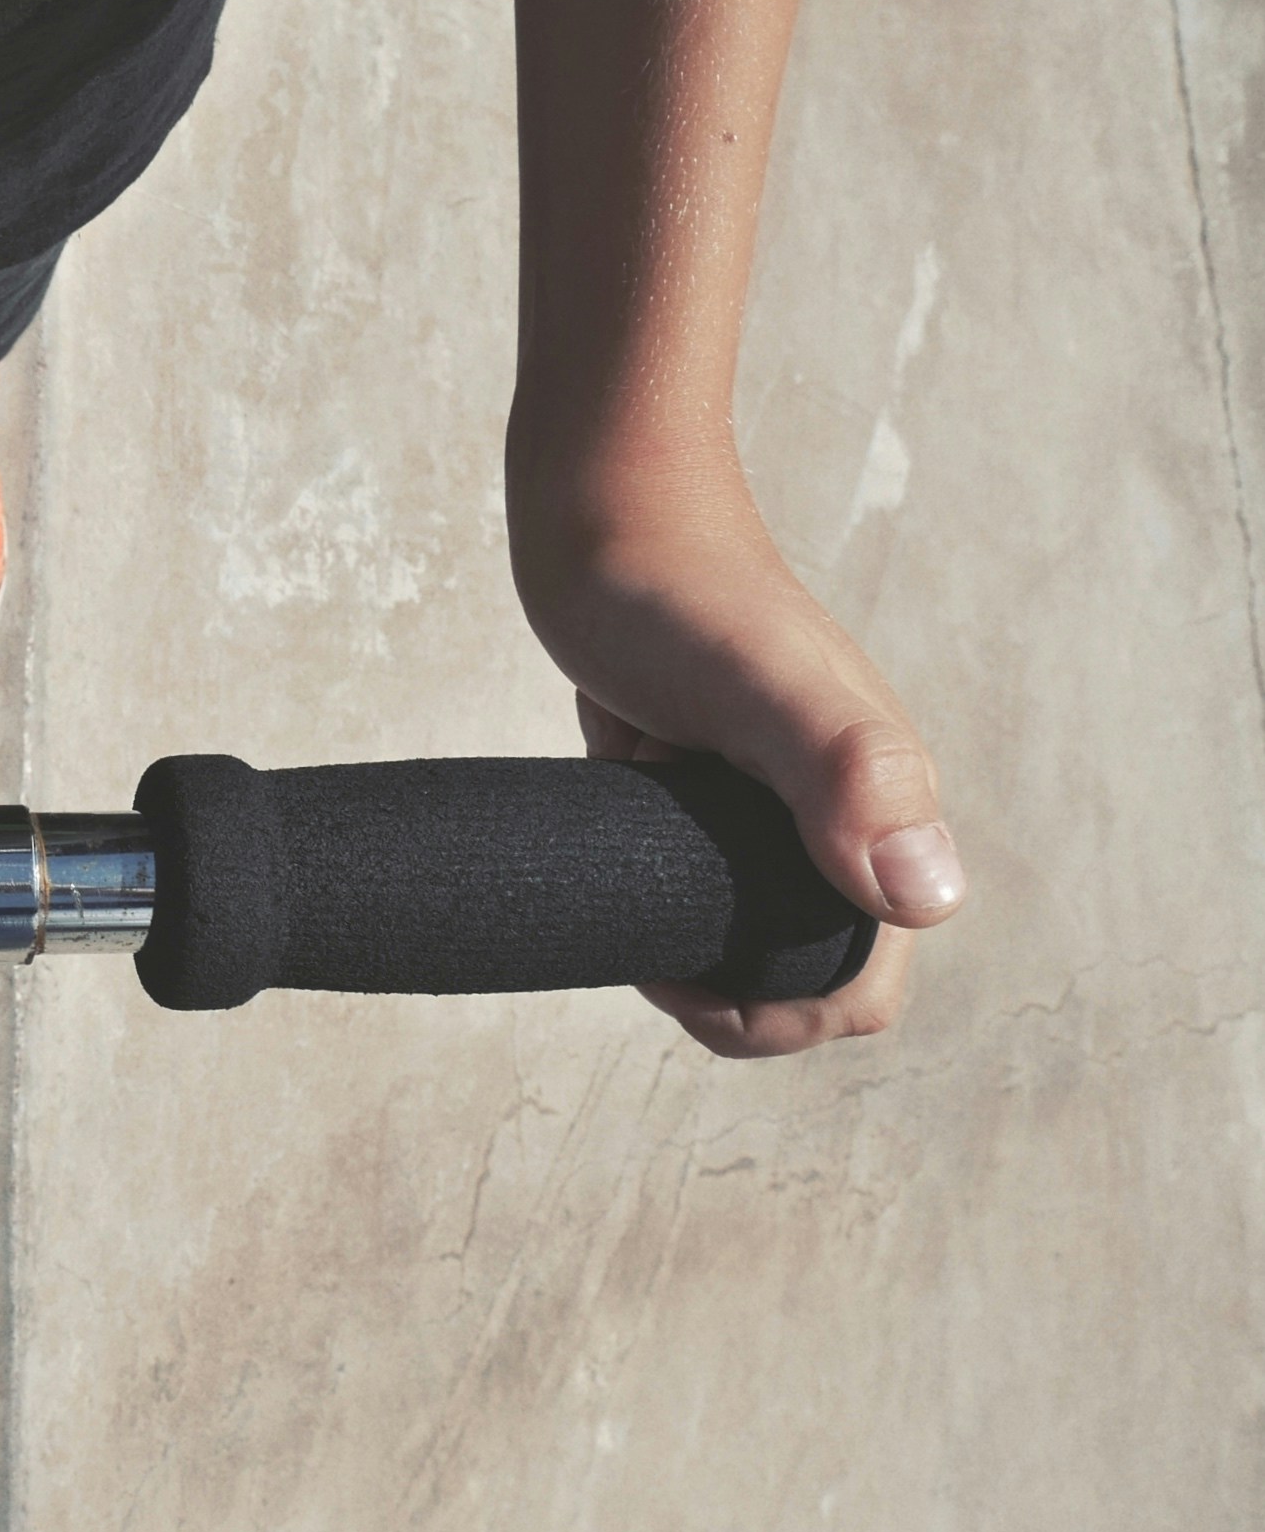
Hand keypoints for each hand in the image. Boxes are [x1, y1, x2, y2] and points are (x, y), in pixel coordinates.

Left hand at [511, 480, 964, 1057]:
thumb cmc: (682, 591)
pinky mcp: (706, 788)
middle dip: (730, 996)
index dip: (783, 1015)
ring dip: (691, 951)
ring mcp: (769, 804)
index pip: (864, 982)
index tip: (686, 978)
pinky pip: (702, 885)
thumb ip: (851, 775)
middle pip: (805, 972)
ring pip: (749, 935)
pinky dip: (662, 901)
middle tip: (644, 944)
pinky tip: (621, 856)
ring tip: (629, 897)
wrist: (606, 515)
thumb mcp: (762, 685)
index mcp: (882, 808)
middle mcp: (838, 815)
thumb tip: (925, 898)